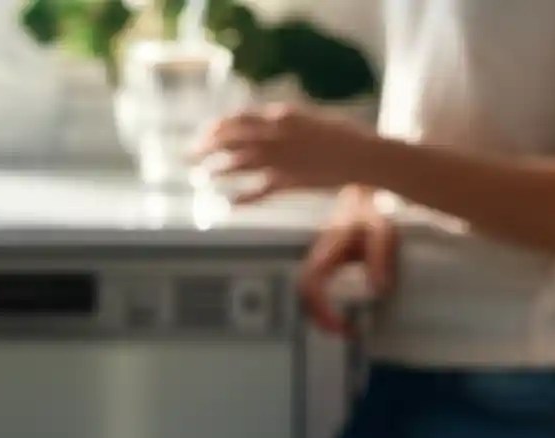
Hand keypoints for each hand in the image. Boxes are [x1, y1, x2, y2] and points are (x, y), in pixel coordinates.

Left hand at [196, 103, 370, 204]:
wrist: (364, 155)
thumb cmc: (341, 134)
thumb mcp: (308, 118)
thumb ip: (282, 121)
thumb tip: (262, 121)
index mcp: (280, 116)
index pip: (236, 119)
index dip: (215, 128)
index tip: (203, 134)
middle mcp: (275, 135)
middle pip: (230, 139)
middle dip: (205, 147)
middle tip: (190, 155)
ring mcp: (281, 159)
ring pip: (239, 164)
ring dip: (217, 170)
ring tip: (203, 176)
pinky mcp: (289, 181)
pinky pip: (259, 191)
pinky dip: (243, 198)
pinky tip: (230, 204)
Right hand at [299, 186, 396, 335]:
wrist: (365, 196)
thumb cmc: (373, 211)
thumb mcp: (381, 230)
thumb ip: (379, 257)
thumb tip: (378, 289)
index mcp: (325, 250)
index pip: (310, 286)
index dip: (320, 310)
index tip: (342, 326)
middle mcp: (316, 257)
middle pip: (304, 295)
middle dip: (320, 319)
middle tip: (346, 333)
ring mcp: (317, 261)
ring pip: (307, 294)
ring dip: (322, 314)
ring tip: (347, 328)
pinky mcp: (324, 265)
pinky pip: (316, 289)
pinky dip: (325, 306)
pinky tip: (344, 313)